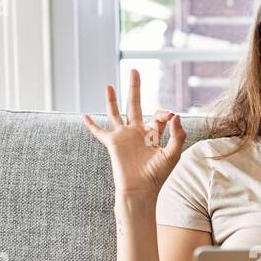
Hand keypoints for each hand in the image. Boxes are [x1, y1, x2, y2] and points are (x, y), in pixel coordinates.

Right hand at [82, 68, 185, 201]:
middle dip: (134, 88)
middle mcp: (137, 132)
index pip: (159, 117)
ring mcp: (123, 136)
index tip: (170, 117)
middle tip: (134, 70)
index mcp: (153, 134)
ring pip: (116, 113)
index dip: (166, 115)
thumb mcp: (172, 154)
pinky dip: (91, 124)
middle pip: (135, 105)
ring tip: (109, 85)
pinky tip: (84, 115)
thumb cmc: (157, 176)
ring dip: (112, 99)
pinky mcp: (112, 143)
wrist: (140, 190)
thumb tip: (175, 114)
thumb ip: (176, 134)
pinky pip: (99, 132)